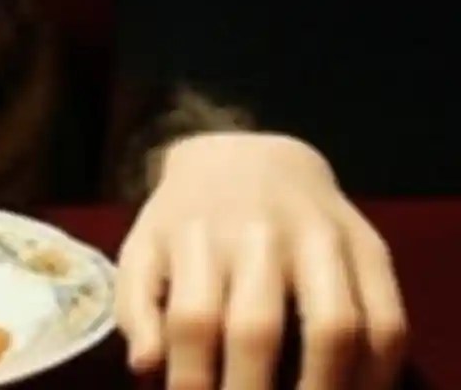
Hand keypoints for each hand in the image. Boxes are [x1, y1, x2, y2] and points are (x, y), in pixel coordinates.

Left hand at [114, 133, 406, 389]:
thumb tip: (146, 365)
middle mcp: (259, 233)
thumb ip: (137, 305)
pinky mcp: (370, 247)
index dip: (191, 381)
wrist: (249, 157)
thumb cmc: (188, 220)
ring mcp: (321, 238)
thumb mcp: (144, 248)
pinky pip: (387, 320)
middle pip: (258, 328)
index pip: (192, 320)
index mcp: (196, 234)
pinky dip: (376, 373)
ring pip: (334, 327)